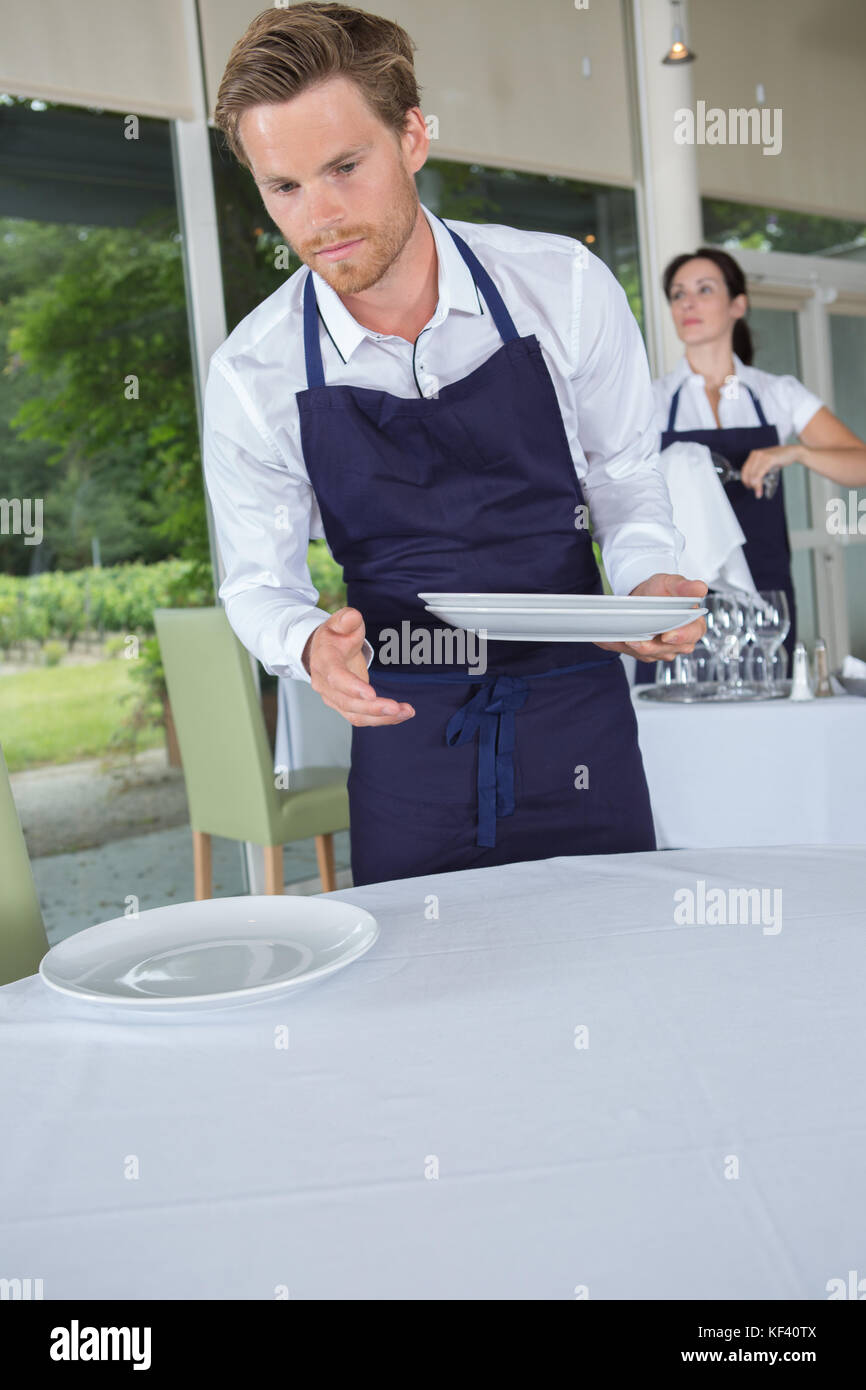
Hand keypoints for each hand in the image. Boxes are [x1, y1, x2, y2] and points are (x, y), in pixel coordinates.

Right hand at [303, 607, 414, 725]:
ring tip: (406, 711)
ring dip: (382, 717)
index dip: (352, 687)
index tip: (371, 694)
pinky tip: (400, 714)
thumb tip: (352, 617)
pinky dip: (383, 719)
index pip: (335, 678)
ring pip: (356, 715)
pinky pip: (363, 718)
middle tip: (396, 707)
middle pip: (347, 702)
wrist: (323, 651)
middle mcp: (325, 684)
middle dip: (373, 708)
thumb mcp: (338, 622)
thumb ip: (346, 619)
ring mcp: (334, 698)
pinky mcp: (346, 706)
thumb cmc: (334, 637)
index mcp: (323, 661)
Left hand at [595, 573, 707, 662]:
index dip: (681, 636)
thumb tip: (700, 588)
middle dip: (653, 646)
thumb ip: (685, 587)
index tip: (667, 635)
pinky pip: (638, 654)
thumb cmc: (660, 590)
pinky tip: (620, 640)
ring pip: (652, 654)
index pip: (692, 634)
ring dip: (638, 648)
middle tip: (638, 640)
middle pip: (670, 649)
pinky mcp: (649, 653)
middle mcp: (681, 640)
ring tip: (626, 639)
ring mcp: (665, 649)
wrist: (643, 595)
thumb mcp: (672, 583)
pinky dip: (627, 648)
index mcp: (694, 624)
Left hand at [740, 443, 797, 497]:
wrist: (791, 452)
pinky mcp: (769, 459)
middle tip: (756, 492)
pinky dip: (759, 484)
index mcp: (753, 455)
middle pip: (748, 474)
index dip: (745, 480)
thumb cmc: (779, 459)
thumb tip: (752, 483)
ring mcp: (762, 456)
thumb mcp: (766, 464)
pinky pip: (760, 474)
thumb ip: (758, 470)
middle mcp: (756, 454)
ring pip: (753, 475)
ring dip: (755, 487)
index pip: (744, 470)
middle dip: (750, 485)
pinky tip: (760, 490)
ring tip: (758, 493)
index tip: (749, 487)